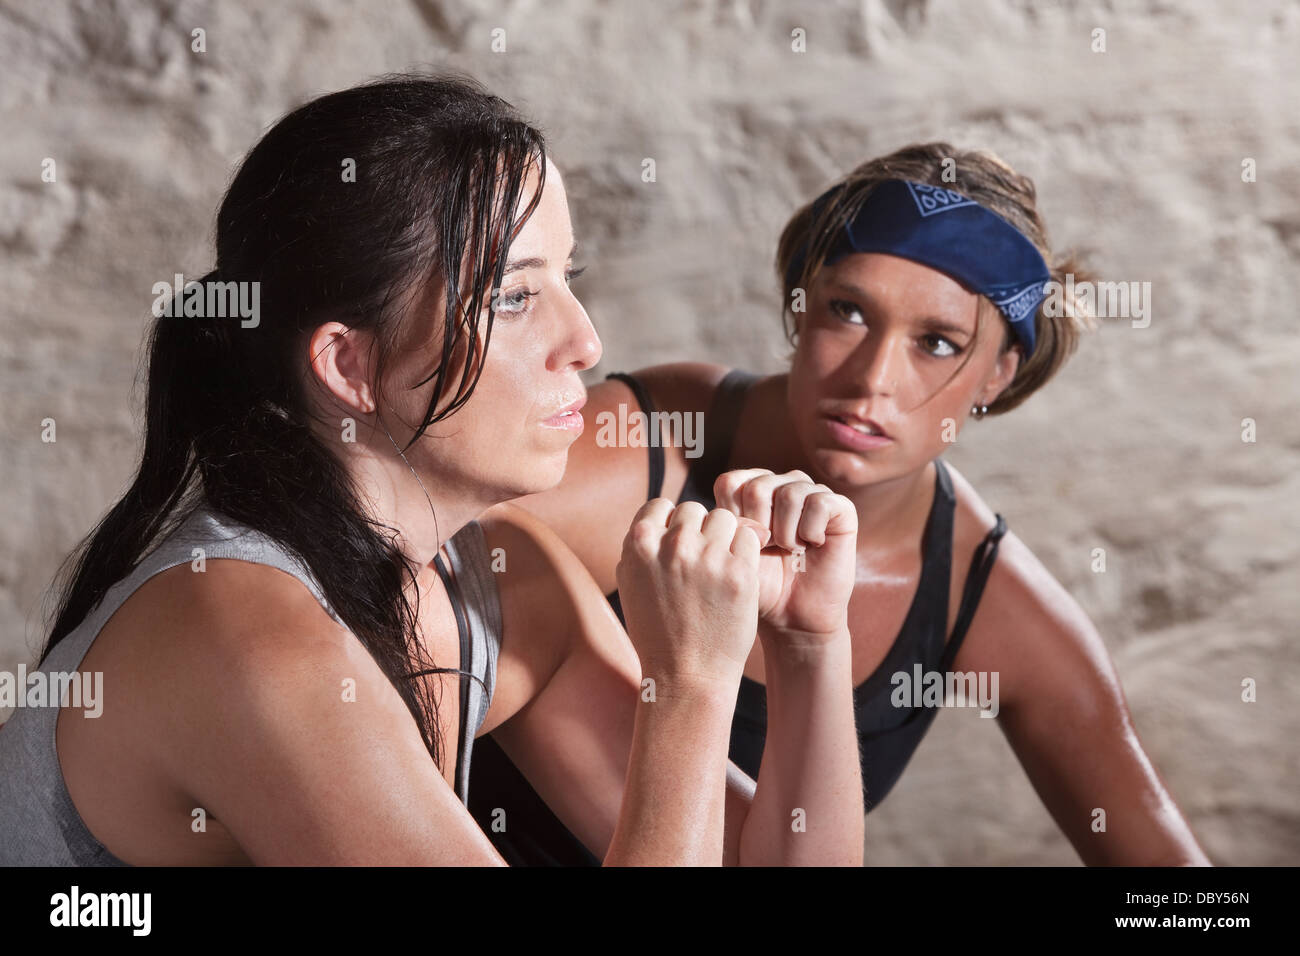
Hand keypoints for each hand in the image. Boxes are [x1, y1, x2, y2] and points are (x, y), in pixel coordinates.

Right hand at [615, 498, 763, 684]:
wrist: (687, 676)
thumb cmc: (658, 633)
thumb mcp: (631, 586)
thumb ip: (641, 548)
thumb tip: (661, 516)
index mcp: (639, 545)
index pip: (661, 506)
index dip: (671, 524)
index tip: (678, 547)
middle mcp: (673, 546)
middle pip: (694, 510)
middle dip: (699, 531)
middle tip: (702, 562)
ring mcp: (707, 557)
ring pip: (724, 518)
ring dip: (725, 537)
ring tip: (721, 568)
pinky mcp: (740, 572)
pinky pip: (749, 538)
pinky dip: (746, 551)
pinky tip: (738, 574)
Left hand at [713, 469, 857, 640]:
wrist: (791, 614)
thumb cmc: (758, 584)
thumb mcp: (729, 552)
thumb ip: (719, 523)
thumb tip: (710, 509)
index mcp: (752, 488)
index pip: (731, 482)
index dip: (733, 519)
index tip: (741, 546)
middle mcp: (782, 484)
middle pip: (757, 487)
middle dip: (758, 527)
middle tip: (769, 549)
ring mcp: (812, 492)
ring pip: (789, 493)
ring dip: (785, 533)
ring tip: (789, 550)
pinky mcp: (840, 507)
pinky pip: (820, 503)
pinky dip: (810, 531)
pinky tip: (812, 546)